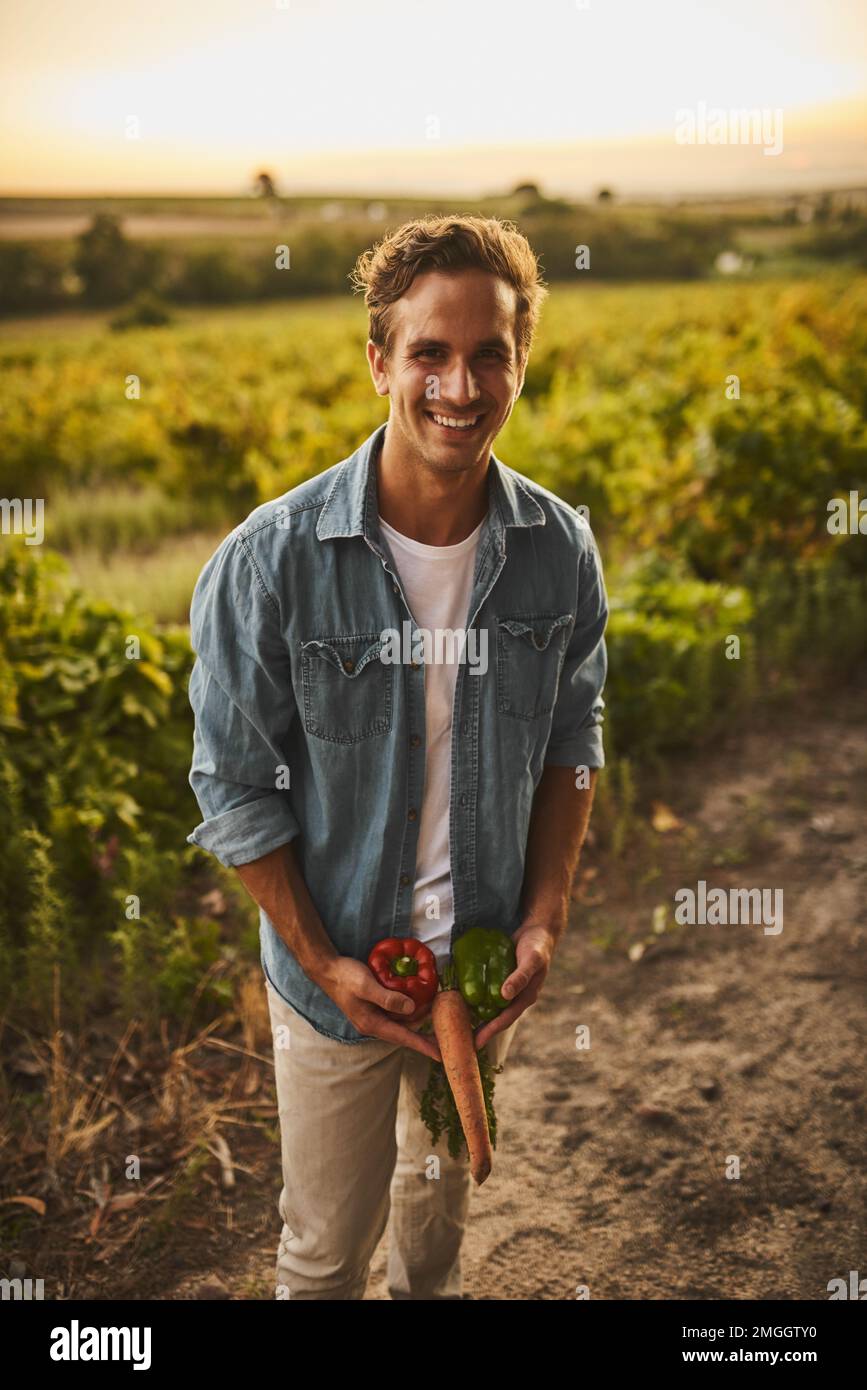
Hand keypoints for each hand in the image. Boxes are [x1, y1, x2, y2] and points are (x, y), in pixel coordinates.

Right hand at [317, 956, 441, 1061]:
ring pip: (402, 1020)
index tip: (440, 1055)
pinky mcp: (375, 1006)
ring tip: (435, 1003)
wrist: (328, 969)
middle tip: (445, 1019)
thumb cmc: (345, 977)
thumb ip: (388, 998)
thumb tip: (411, 1009)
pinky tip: (417, 996)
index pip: (404, 1038)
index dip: (423, 1046)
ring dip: (418, 1014)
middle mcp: (374, 1024)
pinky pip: (396, 1011)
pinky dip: (409, 1005)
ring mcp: (374, 1016)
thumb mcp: (367, 985)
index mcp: (372, 1024)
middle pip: (406, 1030)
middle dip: (425, 1027)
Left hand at [473, 920, 558, 1051]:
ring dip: (479, 1016)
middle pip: (497, 1017)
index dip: (491, 1031)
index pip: (506, 1019)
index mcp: (526, 997)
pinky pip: (489, 992)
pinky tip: (465, 999)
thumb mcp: (531, 961)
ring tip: (461, 1024)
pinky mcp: (503, 978)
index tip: (476, 1043)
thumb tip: (505, 996)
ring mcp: (510, 988)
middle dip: (482, 1029)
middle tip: (463, 1040)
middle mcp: (517, 996)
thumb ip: (520, 977)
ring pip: (492, 1007)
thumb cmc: (537, 947)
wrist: (539, 931)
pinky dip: (479, 998)